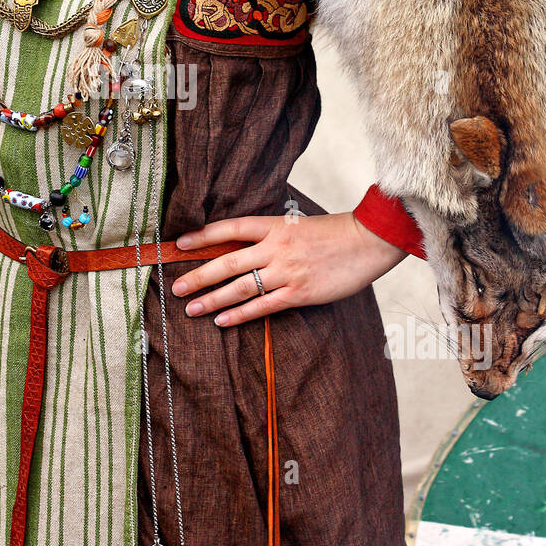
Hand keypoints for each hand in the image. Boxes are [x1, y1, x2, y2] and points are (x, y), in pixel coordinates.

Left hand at [171, 212, 407, 325]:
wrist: (368, 240)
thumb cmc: (334, 233)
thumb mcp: (298, 225)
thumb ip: (272, 235)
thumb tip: (243, 247)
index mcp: (275, 225)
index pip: (230, 229)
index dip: (203, 236)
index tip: (179, 244)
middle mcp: (276, 247)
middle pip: (228, 262)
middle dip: (199, 275)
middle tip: (176, 288)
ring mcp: (287, 271)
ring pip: (241, 287)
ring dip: (213, 299)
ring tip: (191, 308)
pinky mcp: (299, 292)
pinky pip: (263, 306)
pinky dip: (240, 314)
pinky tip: (222, 321)